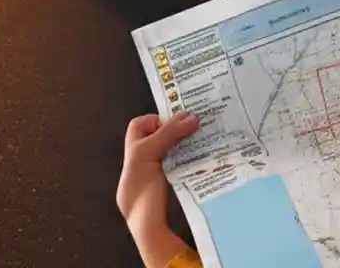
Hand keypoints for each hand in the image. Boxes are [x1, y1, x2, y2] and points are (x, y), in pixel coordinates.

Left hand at [117, 112, 199, 227]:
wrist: (145, 224)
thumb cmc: (140, 188)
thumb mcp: (149, 153)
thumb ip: (168, 133)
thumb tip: (190, 116)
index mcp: (134, 150)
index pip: (142, 125)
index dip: (157, 120)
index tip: (176, 121)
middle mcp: (145, 159)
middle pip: (161, 136)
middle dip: (178, 131)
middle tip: (197, 127)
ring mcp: (159, 172)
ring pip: (176, 150)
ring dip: (189, 145)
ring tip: (204, 140)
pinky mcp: (173, 183)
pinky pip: (184, 165)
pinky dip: (193, 159)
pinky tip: (204, 157)